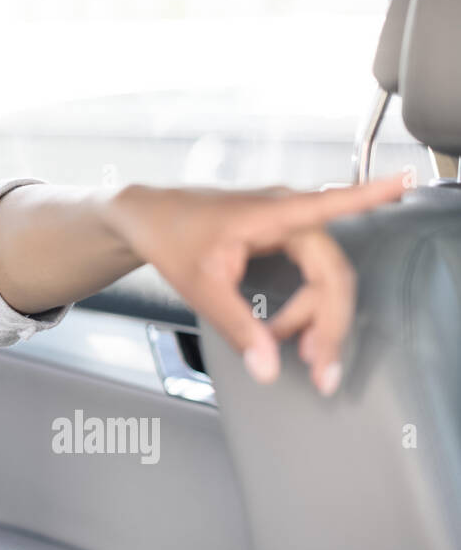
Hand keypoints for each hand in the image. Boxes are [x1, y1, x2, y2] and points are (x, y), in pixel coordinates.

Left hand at [106, 174, 407, 394]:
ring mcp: (286, 223)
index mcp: (271, 214)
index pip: (330, 204)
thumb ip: (238, 327)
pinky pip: (311, 272)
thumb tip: (267, 366)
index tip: (401, 182)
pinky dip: (308, 304)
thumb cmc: (171, 238)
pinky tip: (298, 330)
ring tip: (297, 351)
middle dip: (330, 321)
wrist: (148, 219)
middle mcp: (286, 213)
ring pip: (324, 276)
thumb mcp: (201, 288)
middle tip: (320, 367)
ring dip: (318, 317)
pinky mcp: (282, 235)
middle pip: (331, 272)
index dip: (369, 196)